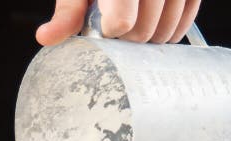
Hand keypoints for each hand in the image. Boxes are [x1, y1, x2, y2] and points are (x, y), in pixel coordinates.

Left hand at [36, 0, 200, 45]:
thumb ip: (67, 12)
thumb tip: (46, 38)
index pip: (123, 23)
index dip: (110, 30)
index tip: (103, 24)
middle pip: (143, 33)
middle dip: (127, 39)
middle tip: (116, 27)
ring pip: (165, 32)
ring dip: (148, 37)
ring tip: (133, 22)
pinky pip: (184, 22)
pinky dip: (169, 29)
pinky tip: (153, 22)